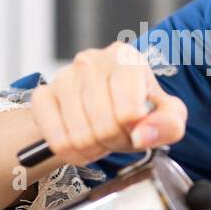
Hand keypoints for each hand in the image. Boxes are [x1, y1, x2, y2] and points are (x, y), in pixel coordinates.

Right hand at [29, 41, 187, 166]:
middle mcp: (90, 61)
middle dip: (113, 142)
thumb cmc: (138, 107)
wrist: (105, 106)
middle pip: (103, 126)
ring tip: (100, 138)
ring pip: (79, 136)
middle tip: (116, 137)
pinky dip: (69, 151)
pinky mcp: (42, 96)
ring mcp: (63, 77)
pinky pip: (55, 138)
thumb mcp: (168, 114)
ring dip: (92, 149)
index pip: (129, 112)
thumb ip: (168, 124)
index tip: (135, 127)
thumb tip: (141, 135)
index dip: (134, 131)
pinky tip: (79, 143)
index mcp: (124, 58)